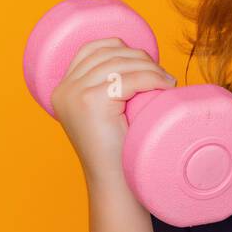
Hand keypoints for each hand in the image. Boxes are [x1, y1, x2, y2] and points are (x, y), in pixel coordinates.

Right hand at [48, 38, 176, 184]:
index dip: (121, 47)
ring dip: (150, 68)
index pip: (91, 50)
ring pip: (120, 64)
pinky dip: (152, 78)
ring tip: (167, 81)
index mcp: (63, 90)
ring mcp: (75, 94)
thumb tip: (141, 59)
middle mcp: (64, 90)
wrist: (116, 184)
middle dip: (141, 58)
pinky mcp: (90, 102)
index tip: (146, 62)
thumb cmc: (119, 152)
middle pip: (108, 54)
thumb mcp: (107, 114)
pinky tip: (165, 86)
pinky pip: (128, 79)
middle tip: (163, 75)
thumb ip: (109, 88)